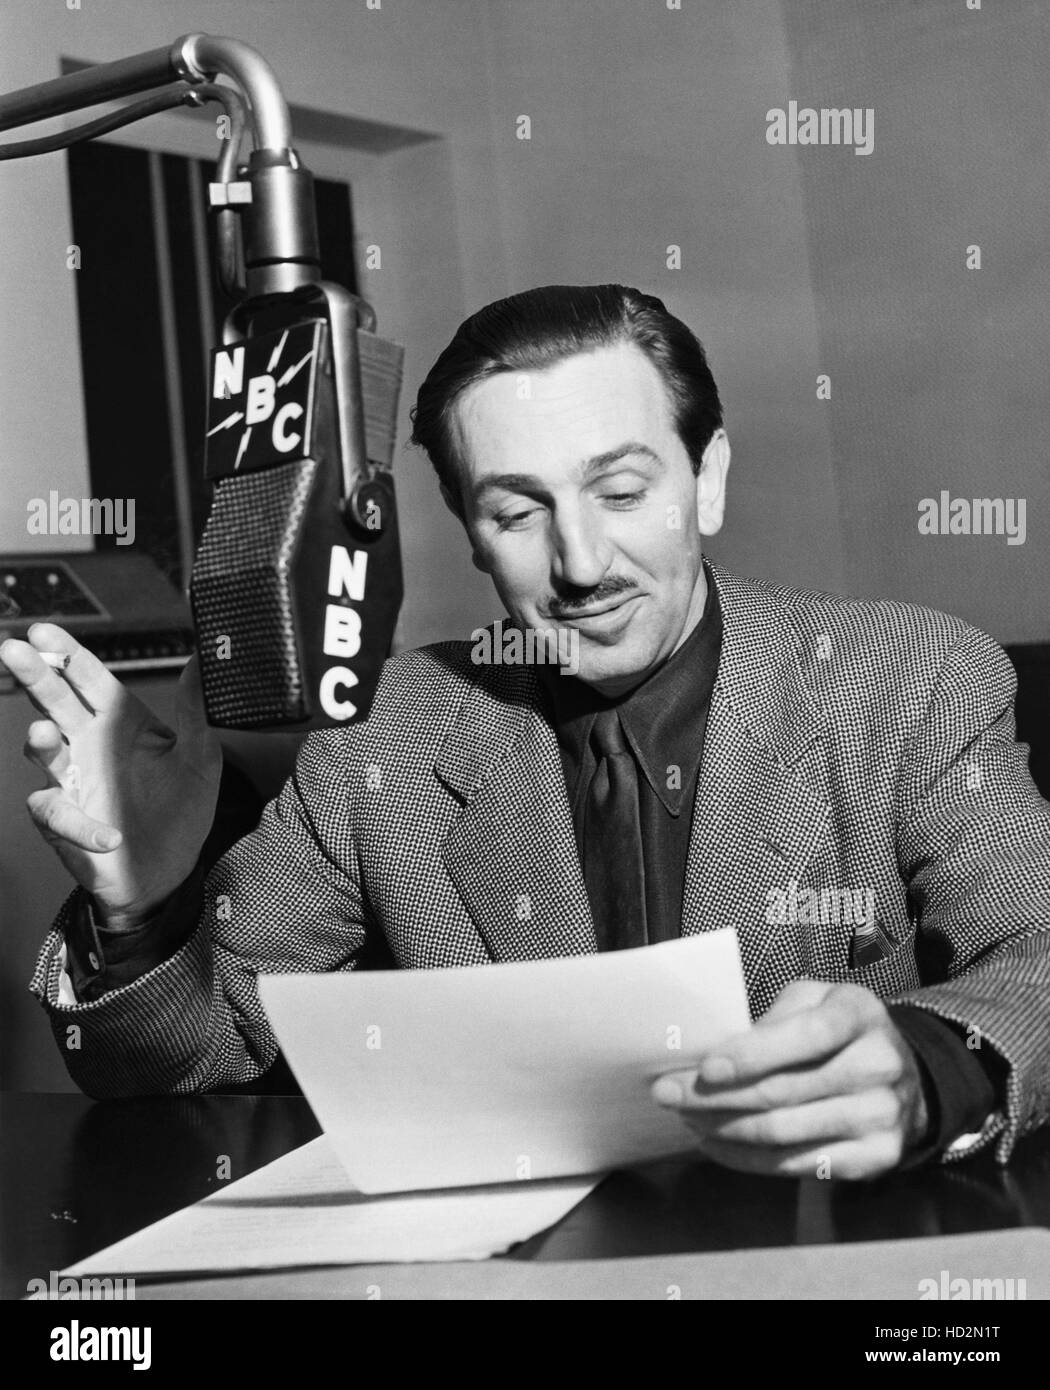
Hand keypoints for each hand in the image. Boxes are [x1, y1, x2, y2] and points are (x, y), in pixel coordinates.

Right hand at [1, 623, 221, 927]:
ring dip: (41, 743)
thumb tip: (204, 662)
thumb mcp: (200, 757)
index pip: (88, 679)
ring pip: (44, 753)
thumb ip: (196, 711)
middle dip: (35, 676)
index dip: (67, 654)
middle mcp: (88, 745)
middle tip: (15, 650)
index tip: (44, 631)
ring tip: (44, 734)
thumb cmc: (180, 809)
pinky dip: (80, 825)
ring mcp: (72, 781)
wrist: (170, 870)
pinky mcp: (65, 821)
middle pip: (54, 703)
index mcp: (119, 722)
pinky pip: (59, 815)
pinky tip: (109, 836)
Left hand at [650, 979, 929, 1178]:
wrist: (906, 1075)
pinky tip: (716, 1143)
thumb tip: (708, 1050)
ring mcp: (879, 1117)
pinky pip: (795, 1165)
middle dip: (714, 1096)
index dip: (751, 1055)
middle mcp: (877, 1065)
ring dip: (723, 1128)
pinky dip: (746, 1157)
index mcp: (859, 1014)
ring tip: (686, 1117)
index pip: (803, 1036)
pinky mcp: (873, 1158)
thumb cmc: (840, 1030)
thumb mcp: (813, 1000)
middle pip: (782, 1091)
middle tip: (668, 1093)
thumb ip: (772, 1019)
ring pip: (782, 1132)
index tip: (705, 1069)